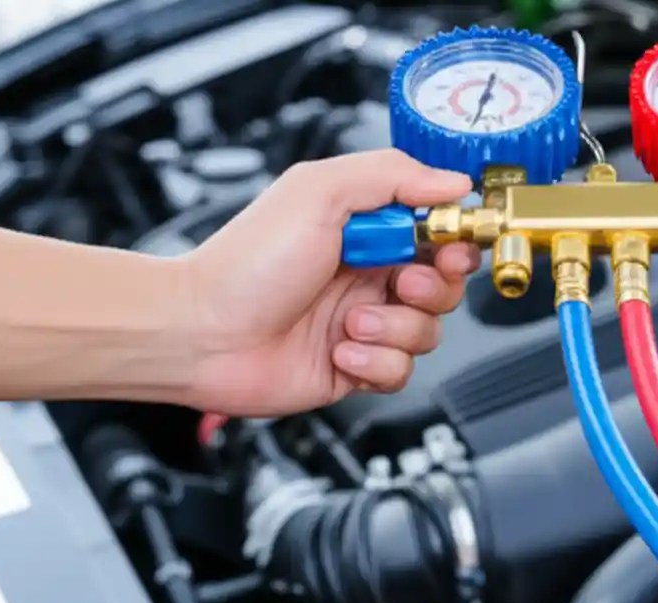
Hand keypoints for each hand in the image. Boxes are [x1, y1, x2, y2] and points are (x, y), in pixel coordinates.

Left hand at [179, 149, 476, 415]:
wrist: (203, 334)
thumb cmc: (246, 264)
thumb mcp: (319, 192)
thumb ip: (391, 176)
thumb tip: (452, 181)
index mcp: (365, 230)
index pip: (437, 231)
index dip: (454, 240)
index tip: (451, 244)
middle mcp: (368, 276)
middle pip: (445, 284)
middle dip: (433, 287)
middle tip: (400, 283)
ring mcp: (364, 325)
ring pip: (428, 332)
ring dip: (395, 328)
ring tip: (350, 323)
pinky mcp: (356, 369)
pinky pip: (401, 372)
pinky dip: (376, 363)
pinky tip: (340, 352)